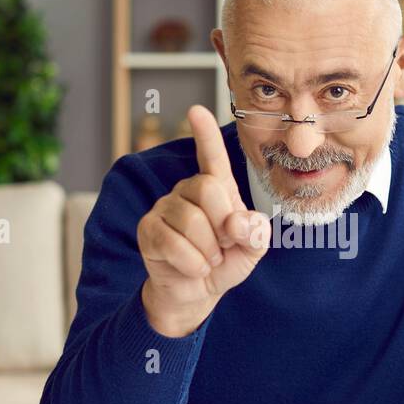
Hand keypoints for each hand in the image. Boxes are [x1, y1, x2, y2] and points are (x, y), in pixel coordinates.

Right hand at [138, 105, 270, 336]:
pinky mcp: (148, 229)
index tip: (196, 110)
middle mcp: (188, 190)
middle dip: (224, 224)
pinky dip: (193, 264)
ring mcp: (164, 208)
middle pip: (208, 188)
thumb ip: (256, 232)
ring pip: (192, 220)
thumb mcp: (252, 248)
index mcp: (216, 188)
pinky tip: (193, 268)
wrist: (197, 294)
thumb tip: (234, 222)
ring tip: (208, 259)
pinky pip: (174, 243)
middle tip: (224, 245)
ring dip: (209, 251)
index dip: (205, 135)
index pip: (211, 157)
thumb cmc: (225, 262)